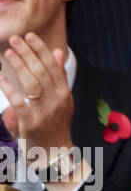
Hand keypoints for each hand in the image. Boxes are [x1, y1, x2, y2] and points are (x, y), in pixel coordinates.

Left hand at [0, 33, 74, 158]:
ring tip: (8, 52)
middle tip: (16, 39)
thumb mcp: (63, 99)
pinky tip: (1, 77)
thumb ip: (59, 76)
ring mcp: (45, 111)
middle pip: (42, 72)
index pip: (54, 67)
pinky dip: (10, 88)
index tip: (30, 36)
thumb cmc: (56, 125)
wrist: (54, 154)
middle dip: (28, 53)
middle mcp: (57, 101)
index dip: (42, 50)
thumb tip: (58, 52)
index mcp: (65, 93)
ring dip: (19, 66)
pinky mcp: (31, 122)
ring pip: (31, 84)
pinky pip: (19, 101)